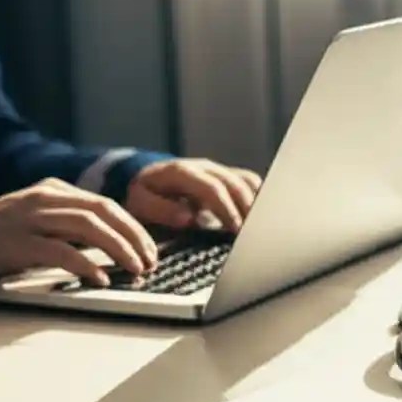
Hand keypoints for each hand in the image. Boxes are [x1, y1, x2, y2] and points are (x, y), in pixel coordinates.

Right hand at [0, 178, 159, 285]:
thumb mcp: (38, 222)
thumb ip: (69, 226)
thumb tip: (112, 244)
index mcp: (53, 190)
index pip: (106, 204)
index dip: (134, 227)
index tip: (150, 250)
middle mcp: (44, 198)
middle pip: (103, 212)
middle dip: (134, 237)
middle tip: (150, 262)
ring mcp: (30, 218)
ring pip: (88, 227)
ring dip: (118, 249)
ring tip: (134, 270)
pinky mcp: (17, 242)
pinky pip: (60, 251)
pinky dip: (85, 265)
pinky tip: (99, 279)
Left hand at [125, 159, 262, 231]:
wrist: (146, 178)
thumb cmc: (143, 196)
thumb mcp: (140, 204)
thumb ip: (161, 209)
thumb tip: (189, 218)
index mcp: (181, 172)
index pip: (212, 188)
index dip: (227, 209)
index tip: (236, 231)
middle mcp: (203, 167)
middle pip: (234, 183)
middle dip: (246, 209)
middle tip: (254, 234)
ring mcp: (217, 170)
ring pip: (246, 181)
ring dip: (256, 203)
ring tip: (261, 227)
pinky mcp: (226, 176)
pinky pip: (249, 182)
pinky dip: (259, 197)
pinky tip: (262, 217)